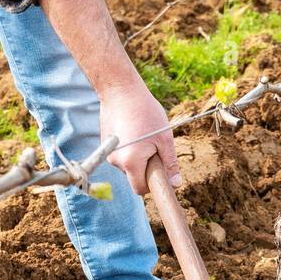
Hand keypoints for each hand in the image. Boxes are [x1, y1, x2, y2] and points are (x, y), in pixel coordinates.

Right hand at [101, 79, 180, 196]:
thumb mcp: (164, 139)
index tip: (160, 174)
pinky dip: (129, 149)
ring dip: (137, 158)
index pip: (140, 189)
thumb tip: (176, 184)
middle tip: (154, 147)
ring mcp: (108, 153)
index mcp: (131, 162)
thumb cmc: (146, 112)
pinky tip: (133, 131)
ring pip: (128, 165)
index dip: (151, 185)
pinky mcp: (105, 144)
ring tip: (143, 135)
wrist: (120, 90)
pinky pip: (121, 154)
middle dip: (146, 168)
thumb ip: (170, 164)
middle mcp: (115, 161)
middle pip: (134, 177)